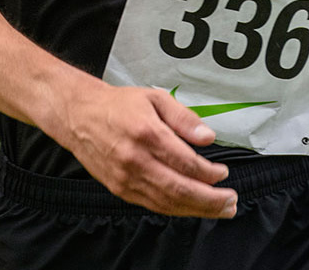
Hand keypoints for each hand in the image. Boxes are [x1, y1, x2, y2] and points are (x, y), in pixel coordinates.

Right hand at [45, 78, 236, 217]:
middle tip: (230, 200)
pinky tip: (191, 208)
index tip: (222, 172)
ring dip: (198, 210)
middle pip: (180, 189)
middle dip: (210, 199)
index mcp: (146, 133)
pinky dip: (176, 210)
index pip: (187, 163)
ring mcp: (126, 177)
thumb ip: (183, 117)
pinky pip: (153, 205)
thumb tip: (207, 137)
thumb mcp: (154, 98)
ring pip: (168, 202)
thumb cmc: (117, 106)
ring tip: (220, 210)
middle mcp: (136, 159)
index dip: (210, 173)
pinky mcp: (119, 189)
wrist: (77, 115)